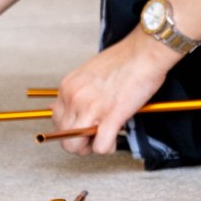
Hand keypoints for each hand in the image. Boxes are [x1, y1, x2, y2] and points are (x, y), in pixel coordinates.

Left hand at [52, 32, 177, 154]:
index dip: (71, 128)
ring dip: (91, 148)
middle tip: (95, 137)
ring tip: (105, 139)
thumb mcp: (88, 73)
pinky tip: (115, 137)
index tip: (84, 126)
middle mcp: (74, 98)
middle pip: (63, 137)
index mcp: (68, 87)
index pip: (56, 120)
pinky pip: (100, 146)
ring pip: (75, 147)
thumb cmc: (125, 59)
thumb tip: (72, 107)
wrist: (144, 52)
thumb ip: (78, 91)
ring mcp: (90, 108)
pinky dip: (108, 147)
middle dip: (79, 143)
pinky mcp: (110, 117)